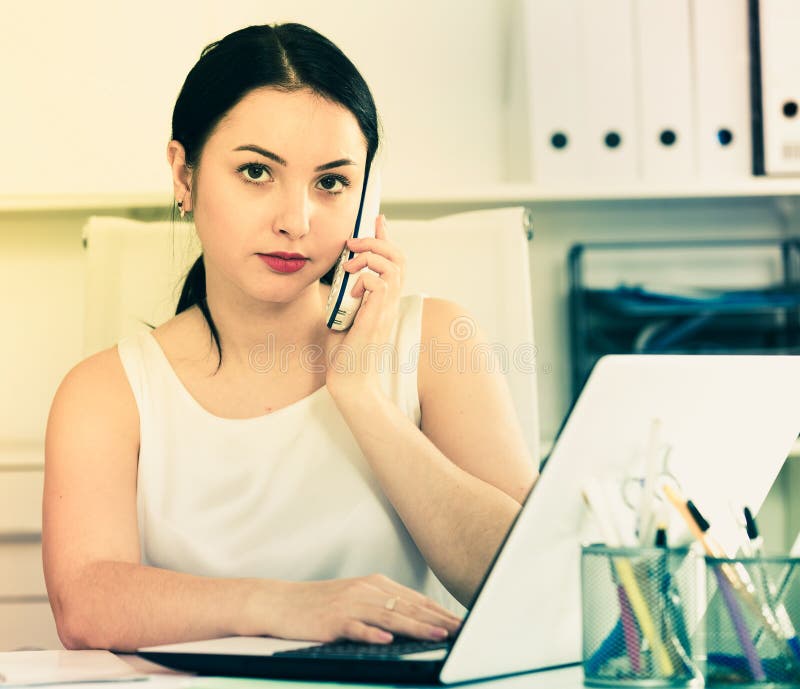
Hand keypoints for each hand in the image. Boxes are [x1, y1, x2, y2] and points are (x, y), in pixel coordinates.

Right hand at [263, 574, 462, 643]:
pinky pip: (356, 628)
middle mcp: (366, 590)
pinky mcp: (332, 621)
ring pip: (390, 617)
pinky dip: (372, 634)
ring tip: (438, 636)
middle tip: (462, 630)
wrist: (280, 603)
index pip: (415, 599)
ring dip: (416, 627)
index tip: (462, 623)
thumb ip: (384, 606)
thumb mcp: (356, 599)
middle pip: (408, 606)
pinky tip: (388, 641)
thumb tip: (417, 619)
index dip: (440, 611)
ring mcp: (349, 604)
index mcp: (375, 584)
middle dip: (438, 620)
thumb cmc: (320, 605)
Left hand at [324, 215, 405, 395]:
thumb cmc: (343, 354)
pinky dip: (362, 279)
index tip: (377, 220)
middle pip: (400, 257)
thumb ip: (346, 296)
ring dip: (369, 257)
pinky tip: (350, 292)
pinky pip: (378, 283)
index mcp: (384, 301)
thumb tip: (340, 278)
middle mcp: (390, 303)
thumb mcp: (343, 315)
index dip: (386, 238)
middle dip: (377, 241)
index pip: (394, 262)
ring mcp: (386, 310)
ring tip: (349, 265)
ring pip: (393, 266)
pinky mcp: (376, 318)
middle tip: (353, 244)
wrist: (348, 381)